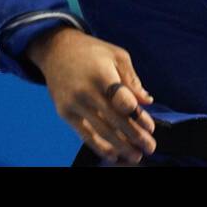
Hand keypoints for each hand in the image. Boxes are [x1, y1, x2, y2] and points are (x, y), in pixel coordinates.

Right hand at [28, 27, 156, 165]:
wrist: (56, 50)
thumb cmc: (92, 52)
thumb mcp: (117, 55)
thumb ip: (132, 79)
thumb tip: (146, 101)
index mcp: (102, 74)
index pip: (122, 100)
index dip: (138, 117)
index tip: (151, 127)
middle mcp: (86, 90)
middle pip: (114, 119)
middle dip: (134, 136)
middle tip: (150, 148)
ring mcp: (73, 103)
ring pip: (100, 131)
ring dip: (120, 146)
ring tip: (135, 156)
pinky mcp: (64, 113)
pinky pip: (84, 134)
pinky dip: (99, 147)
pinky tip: (113, 155)